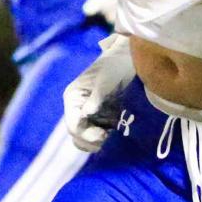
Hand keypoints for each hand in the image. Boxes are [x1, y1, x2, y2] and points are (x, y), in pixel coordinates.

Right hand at [62, 34, 135, 153]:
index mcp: (73, 98)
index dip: (86, 134)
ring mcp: (88, 114)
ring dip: (98, 142)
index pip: (73, 125)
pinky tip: (116, 135)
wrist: (128, 60)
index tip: (104, 136)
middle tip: (109, 139)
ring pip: (86, 138)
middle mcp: (77, 108)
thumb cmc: (114, 66)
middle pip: (77, 135)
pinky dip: (105, 139)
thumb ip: (95, 98)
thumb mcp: (105, 81)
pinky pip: (98, 134)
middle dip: (91, 140)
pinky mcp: (100, 117)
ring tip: (113, 138)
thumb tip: (86, 114)